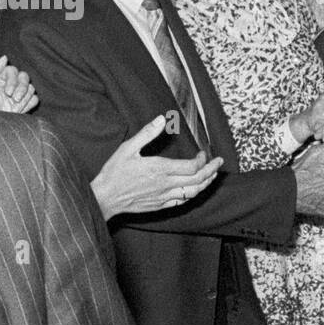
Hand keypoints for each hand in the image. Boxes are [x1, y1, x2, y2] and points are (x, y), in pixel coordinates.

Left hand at [0, 55, 38, 113]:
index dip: (12, 80)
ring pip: (31, 87)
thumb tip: (4, 58)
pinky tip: (21, 108)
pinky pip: (34, 99)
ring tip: (15, 105)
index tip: (8, 92)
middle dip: (22, 88)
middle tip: (15, 98)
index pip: (12, 71)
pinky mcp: (23, 105)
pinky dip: (31, 102)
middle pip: (24, 77)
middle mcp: (9, 85)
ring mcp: (17, 95)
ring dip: (25, 96)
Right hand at [91, 115, 223, 219]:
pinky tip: (196, 189)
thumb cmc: (114, 173)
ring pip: (193, 192)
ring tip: (213, 175)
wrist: (104, 198)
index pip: (192, 167)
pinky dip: (194, 194)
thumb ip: (147, 134)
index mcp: (160, 169)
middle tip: (219, 162)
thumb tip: (161, 119)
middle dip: (212, 170)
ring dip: (206, 183)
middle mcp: (165, 184)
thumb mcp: (127, 148)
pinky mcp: (160, 205)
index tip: (202, 153)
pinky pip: (183, 201)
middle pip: (198, 180)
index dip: (202, 160)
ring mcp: (164, 197)